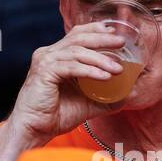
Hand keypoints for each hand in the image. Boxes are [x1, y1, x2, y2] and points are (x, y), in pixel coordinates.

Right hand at [9, 22, 129, 142]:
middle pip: (79, 38)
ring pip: (77, 52)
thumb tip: (127, 95)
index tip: (114, 33)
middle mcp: (48, 54)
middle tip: (121, 42)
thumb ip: (105, 98)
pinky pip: (72, 67)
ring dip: (100, 59)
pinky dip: (90, 71)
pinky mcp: (44, 72)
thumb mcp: (86, 104)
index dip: (96, 30)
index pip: (76, 35)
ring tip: (118, 68)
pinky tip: (105, 76)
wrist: (34, 130)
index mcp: (56, 56)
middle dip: (102, 38)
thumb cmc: (55, 116)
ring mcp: (45, 61)